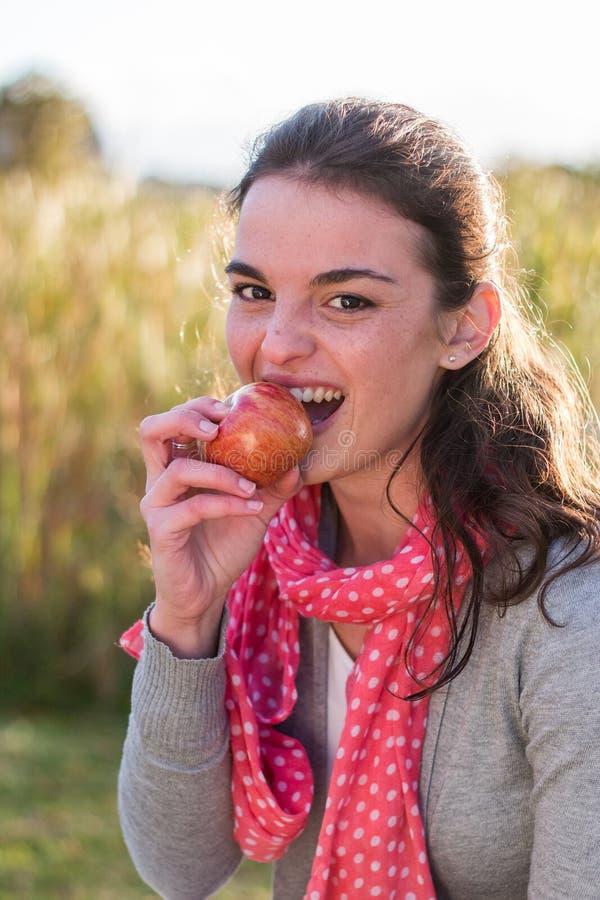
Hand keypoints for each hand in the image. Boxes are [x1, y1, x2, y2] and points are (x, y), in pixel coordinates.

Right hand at [138, 396, 302, 657]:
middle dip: (186, 417)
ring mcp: (158, 505)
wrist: (205, 595)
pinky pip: (194, 507)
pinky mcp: (162, 530)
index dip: (197, 407)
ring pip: (178, 469)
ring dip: (220, 471)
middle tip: (221, 423)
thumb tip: (299, 462)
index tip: (231, 406)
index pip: (174, 423)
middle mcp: (160, 481)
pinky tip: (253, 507)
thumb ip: (272, 487)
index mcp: (177, 468)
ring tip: (251, 484)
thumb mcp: (254, 512)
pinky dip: (227, 503)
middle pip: (152, 430)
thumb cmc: (224, 548)